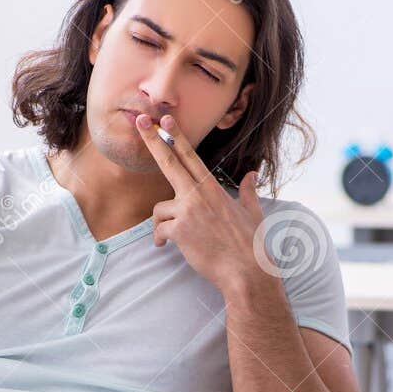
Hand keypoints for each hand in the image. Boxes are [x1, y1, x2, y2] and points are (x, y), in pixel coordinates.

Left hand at [136, 113, 276, 298]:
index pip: (191, 156)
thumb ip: (248, 190)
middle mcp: (198, 195)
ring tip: (173, 237)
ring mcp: (188, 211)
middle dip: (152, 140)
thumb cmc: (250, 244)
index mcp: (213, 188)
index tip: (164, 120)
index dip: (176, 136)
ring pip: (159, 209)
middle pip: (169, 161)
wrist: (246, 271)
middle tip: (140, 120)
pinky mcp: (179, 231)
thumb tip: (252, 175)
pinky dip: (160, 239)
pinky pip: (159, 230)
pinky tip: (166, 245)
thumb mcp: (252, 212)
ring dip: (162, 223)